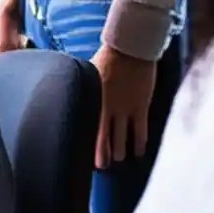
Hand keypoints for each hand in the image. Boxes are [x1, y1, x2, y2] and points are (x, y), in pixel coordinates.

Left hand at [90, 45, 155, 168]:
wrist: (131, 47)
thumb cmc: (107, 57)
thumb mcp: (88, 73)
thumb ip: (83, 87)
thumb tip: (72, 92)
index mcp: (92, 99)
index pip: (86, 129)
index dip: (86, 144)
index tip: (85, 155)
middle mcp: (107, 109)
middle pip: (103, 141)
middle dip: (103, 157)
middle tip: (103, 165)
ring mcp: (125, 110)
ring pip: (122, 142)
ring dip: (121, 153)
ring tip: (120, 157)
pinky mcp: (141, 108)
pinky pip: (140, 133)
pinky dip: (139, 145)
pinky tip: (138, 152)